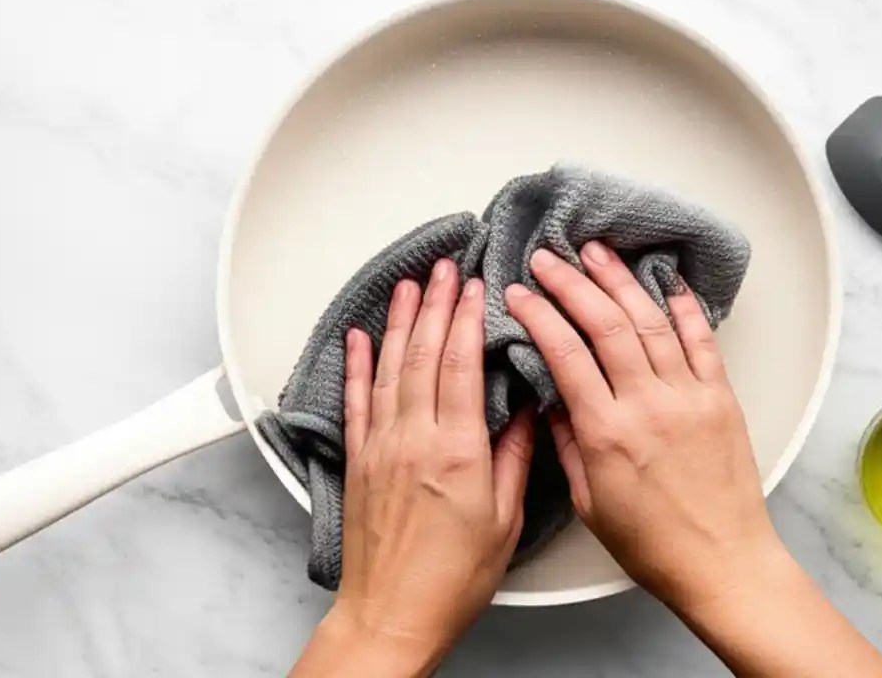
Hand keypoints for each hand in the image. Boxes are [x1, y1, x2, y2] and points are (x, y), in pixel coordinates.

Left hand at [293, 258, 533, 676]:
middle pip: (424, 354)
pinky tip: (361, 337)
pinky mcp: (358, 462)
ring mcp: (381, 447)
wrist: (392, 614)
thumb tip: (526, 408)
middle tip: (443, 268)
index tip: (476, 286)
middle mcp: (413, 440)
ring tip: (408, 286)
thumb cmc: (452, 578)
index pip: (461, 364)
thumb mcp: (505, 519)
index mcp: (456, 451)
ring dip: (399, 322)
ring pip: (389, 368)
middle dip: (434, 304)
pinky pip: (355, 401)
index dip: (467, 318)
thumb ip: (514, 457)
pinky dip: (357, 365)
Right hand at [506, 243, 881, 676]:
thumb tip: (551, 395)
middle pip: (606, 324)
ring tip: (597, 252)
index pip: (566, 354)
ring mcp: (690, 396)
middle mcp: (650, 405)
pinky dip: (684, 307)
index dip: (539, 315)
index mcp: (609, 433)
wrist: (723, 562)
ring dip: (621, 281)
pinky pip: (701, 340)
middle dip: (572, 283)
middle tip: (548, 258)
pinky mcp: (722, 398)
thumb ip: (568, 442)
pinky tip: (666, 282)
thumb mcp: (589, 501)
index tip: (519, 293)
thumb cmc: (652, 544)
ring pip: (651, 321)